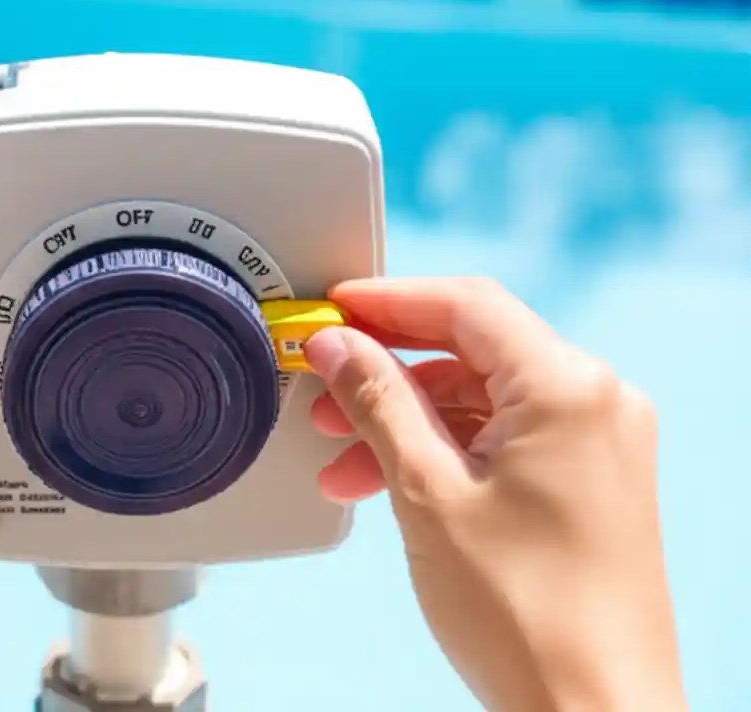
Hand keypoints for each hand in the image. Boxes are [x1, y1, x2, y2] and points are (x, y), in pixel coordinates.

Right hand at [306, 278, 684, 711]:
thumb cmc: (528, 617)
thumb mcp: (427, 492)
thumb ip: (378, 402)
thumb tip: (337, 346)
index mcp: (568, 389)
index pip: (465, 305)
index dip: (386, 301)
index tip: (330, 309)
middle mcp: (596, 403)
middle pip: (471, 349)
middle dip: (387, 369)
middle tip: (321, 388)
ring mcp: (596, 444)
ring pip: (481, 398)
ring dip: (406, 418)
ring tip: (343, 456)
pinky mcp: (587, 482)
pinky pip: (503, 438)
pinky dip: (442, 450)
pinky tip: (387, 480)